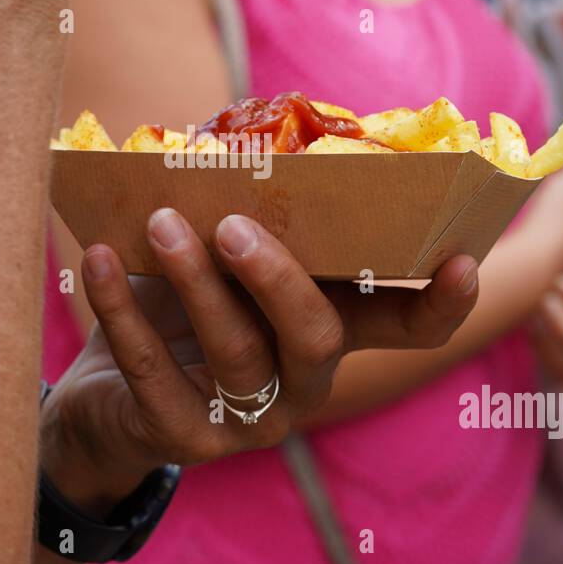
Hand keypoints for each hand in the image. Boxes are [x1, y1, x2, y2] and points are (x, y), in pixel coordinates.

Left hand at [41, 209, 480, 516]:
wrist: (106, 399)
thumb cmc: (176, 307)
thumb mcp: (218, 258)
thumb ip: (242, 205)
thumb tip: (241, 123)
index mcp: (328, 328)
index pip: (406, 331)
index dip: (441, 304)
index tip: (463, 260)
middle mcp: (302, 381)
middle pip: (316, 336)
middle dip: (279, 278)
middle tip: (233, 226)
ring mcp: (248, 420)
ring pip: (236, 353)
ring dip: (196, 282)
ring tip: (162, 223)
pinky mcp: (184, 440)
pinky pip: (154, 374)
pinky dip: (124, 311)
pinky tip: (100, 260)